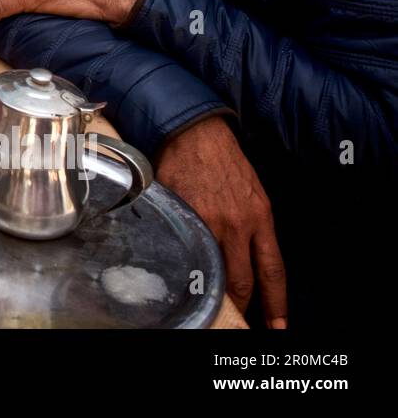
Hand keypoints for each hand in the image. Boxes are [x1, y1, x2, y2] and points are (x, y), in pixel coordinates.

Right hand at [156, 116, 287, 327]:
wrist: (194, 133)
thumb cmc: (225, 161)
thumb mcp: (253, 193)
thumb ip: (253, 226)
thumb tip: (247, 258)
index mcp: (260, 218)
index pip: (272, 271)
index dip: (276, 304)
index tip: (278, 327)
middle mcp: (237, 225)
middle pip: (242, 281)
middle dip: (242, 306)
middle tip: (240, 322)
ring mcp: (207, 222)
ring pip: (212, 271)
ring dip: (212, 290)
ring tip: (210, 302)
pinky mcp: (181, 215)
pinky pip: (184, 251)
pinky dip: (185, 265)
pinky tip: (181, 271)